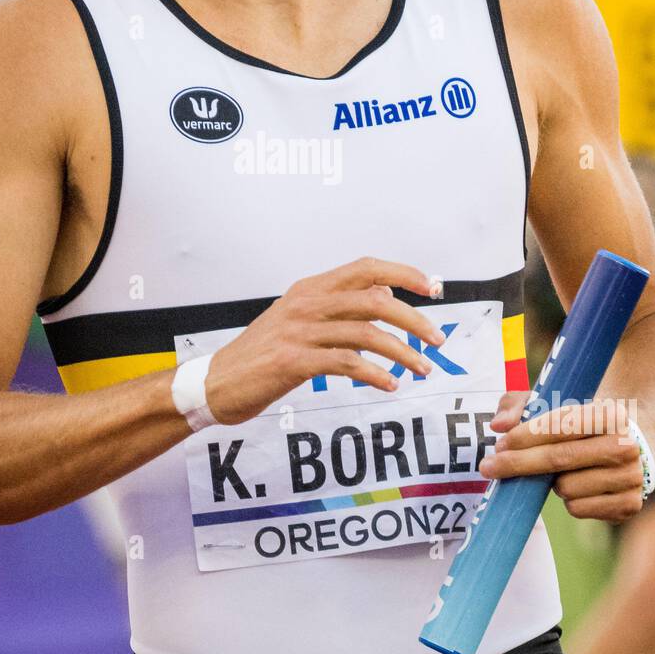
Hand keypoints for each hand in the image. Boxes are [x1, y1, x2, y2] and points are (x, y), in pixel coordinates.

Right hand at [204, 256, 443, 425]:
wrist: (216, 382)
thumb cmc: (260, 354)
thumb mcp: (298, 320)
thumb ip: (338, 308)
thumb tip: (385, 299)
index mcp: (310, 288)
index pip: (366, 268)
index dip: (404, 274)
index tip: (433, 289)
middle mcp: (306, 303)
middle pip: (375, 300)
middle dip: (414, 319)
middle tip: (438, 338)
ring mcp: (299, 331)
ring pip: (366, 333)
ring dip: (402, 352)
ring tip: (423, 369)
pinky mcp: (292, 361)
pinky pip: (346, 363)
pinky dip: (375, 374)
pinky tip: (389, 385)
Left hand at [478, 393, 645, 523]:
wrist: (631, 446)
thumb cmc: (581, 424)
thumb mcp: (554, 404)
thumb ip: (520, 405)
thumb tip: (498, 425)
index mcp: (612, 414)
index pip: (561, 425)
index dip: (525, 436)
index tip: (499, 445)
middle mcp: (627, 447)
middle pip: (559, 459)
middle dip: (518, 464)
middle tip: (488, 467)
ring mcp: (632, 478)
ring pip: (566, 488)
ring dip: (550, 482)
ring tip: (559, 471)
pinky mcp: (630, 505)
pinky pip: (578, 509)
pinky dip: (568, 500)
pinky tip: (576, 484)